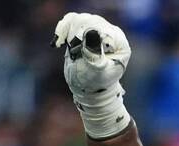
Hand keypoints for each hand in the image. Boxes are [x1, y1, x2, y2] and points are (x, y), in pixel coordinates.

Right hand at [54, 12, 132, 139]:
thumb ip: (93, 52)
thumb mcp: (95, 71)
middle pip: (89, 21)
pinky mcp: (86, 32)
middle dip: (76, 33)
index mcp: (118, 43)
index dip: (85, 34)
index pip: (100, 28)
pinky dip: (64, 28)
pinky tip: (59, 41)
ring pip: (79, 20)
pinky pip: (72, 21)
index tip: (74, 46)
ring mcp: (98, 32)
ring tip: (68, 48)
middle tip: (71, 49)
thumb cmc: (95, 85)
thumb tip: (91, 31)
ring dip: (69, 32)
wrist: (88, 92)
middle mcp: (110, 34)